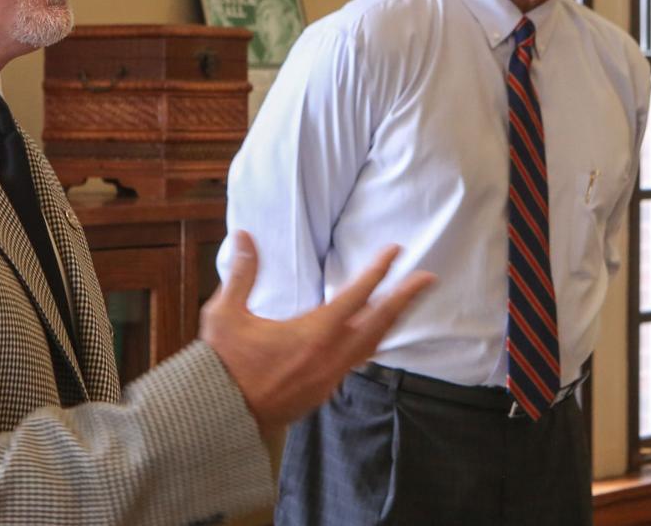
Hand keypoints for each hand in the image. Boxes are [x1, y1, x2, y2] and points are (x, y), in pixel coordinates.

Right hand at [199, 231, 434, 436]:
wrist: (222, 414)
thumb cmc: (223, 363)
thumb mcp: (226, 314)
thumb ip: (242, 274)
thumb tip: (243, 236)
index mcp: (313, 332)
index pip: (356, 295)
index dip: (378, 270)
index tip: (395, 251)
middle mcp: (331, 355)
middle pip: (379, 322)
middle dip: (405, 297)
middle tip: (427, 279)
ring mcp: (330, 376)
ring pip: (372, 346)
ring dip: (390, 322)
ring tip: (404, 306)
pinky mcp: (323, 391)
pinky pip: (356, 363)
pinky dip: (370, 345)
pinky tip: (369, 338)